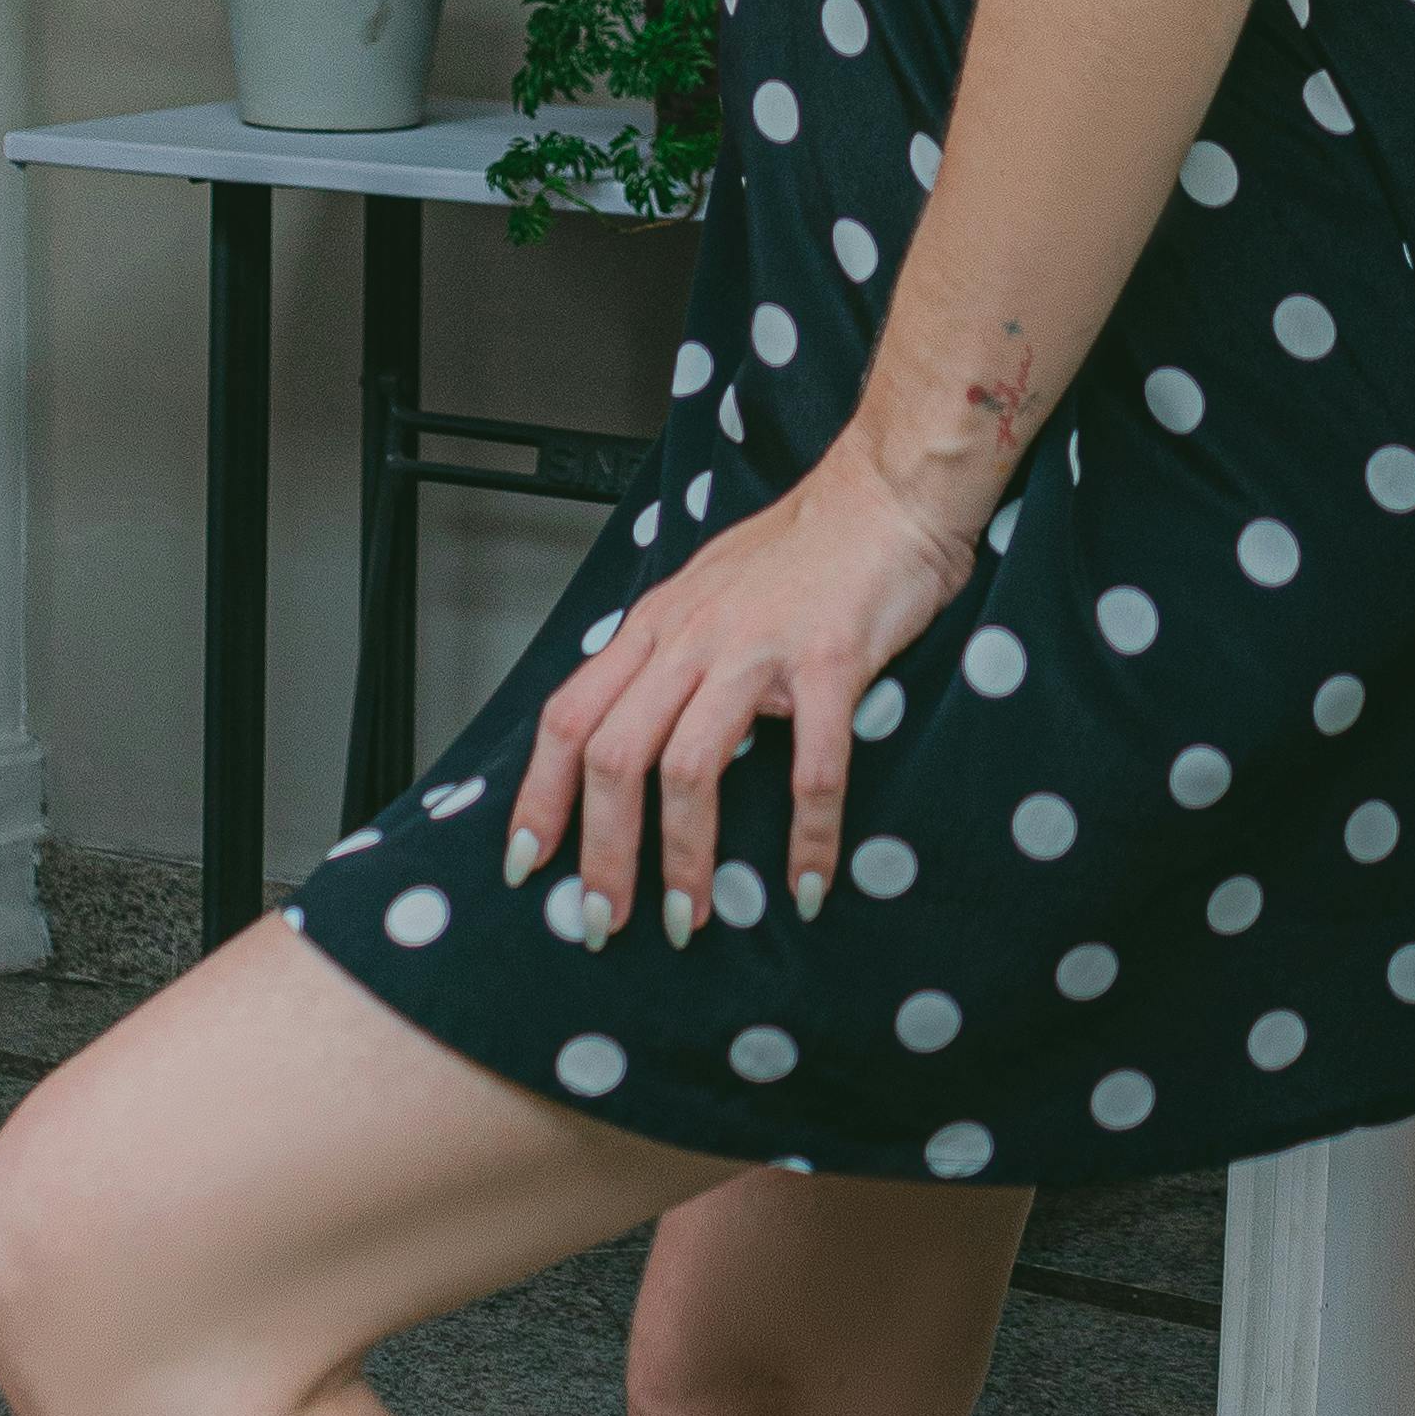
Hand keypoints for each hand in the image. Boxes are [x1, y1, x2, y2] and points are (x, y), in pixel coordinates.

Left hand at [502, 435, 977, 944]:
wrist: (885, 493)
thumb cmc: (800, 552)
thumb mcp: (703, 597)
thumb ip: (665, 659)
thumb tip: (627, 735)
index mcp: (653, 627)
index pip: (567, 718)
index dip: (540, 797)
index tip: (529, 864)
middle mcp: (690, 638)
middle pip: (613, 756)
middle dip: (601, 852)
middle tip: (606, 922)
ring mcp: (757, 649)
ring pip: (690, 769)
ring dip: (684, 857)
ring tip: (691, 918)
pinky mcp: (829, 661)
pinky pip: (811, 766)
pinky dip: (807, 835)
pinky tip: (808, 881)